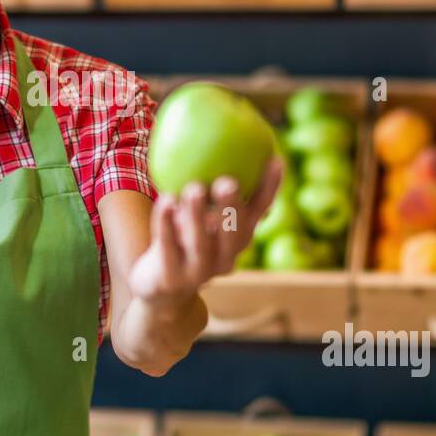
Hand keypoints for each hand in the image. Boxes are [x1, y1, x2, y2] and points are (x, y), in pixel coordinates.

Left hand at [128, 156, 282, 305]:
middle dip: (233, 207)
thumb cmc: (183, 243)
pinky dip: (167, 223)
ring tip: (193, 188)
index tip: (275, 159)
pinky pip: (168, 246)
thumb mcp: (201, 220)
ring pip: (200, 243)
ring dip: (197, 214)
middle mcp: (223, 259)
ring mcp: (197, 272)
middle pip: (234, 234)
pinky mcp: (170, 278)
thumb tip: (219, 141)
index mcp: (236, 242)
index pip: (258, 215)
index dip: (269, 189)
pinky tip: (165, 200)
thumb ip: (209, 192)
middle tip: (227, 181)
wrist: (160, 294)